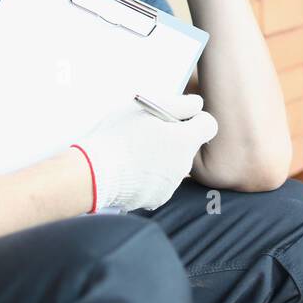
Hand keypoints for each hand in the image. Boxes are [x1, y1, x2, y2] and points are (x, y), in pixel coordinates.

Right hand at [73, 93, 217, 212]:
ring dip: (162, 156)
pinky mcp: (158, 198)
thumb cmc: (117, 136)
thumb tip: (197, 104)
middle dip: (175, 138)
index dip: (195, 118)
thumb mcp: (147, 108)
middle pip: (189, 145)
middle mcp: (184, 165)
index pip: (209, 125)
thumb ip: (180, 103)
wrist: (93, 174)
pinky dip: (151, 175)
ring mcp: (171, 185)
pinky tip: (131, 169)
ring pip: (174, 164)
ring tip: (134, 151)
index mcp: (185, 141)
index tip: (178, 117)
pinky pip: (161, 181)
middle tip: (148, 132)